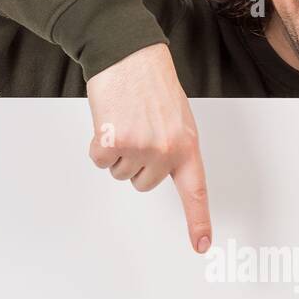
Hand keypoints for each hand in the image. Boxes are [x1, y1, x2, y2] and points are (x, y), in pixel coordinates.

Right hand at [87, 43, 211, 252]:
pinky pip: (100, 161)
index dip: (198, 221)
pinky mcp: (113, 142)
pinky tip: (109, 120)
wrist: (127, 54)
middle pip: (142, 183)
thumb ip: (175, 149)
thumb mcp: (177, 119)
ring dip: (117, 150)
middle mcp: (166, 151)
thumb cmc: (151, 84)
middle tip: (138, 129)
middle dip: (136, 162)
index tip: (200, 245)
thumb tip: (162, 171)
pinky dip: (98, 144)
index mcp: (187, 146)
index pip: (195, 192)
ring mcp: (140, 148)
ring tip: (126, 120)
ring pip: (120, 173)